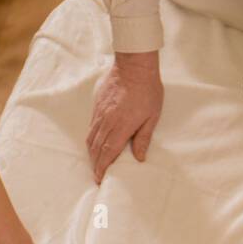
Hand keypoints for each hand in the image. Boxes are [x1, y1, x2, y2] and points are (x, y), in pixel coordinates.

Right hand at [87, 52, 163, 182]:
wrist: (135, 65)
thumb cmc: (147, 90)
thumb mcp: (152, 116)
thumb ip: (144, 138)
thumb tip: (139, 157)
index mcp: (121, 125)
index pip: (108, 151)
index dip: (103, 167)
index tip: (100, 178)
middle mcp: (107, 121)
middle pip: (96, 148)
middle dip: (95, 164)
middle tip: (96, 176)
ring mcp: (100, 113)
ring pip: (90, 138)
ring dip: (91, 153)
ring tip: (95, 163)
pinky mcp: (97, 105)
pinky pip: (91, 127)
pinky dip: (91, 139)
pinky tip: (95, 144)